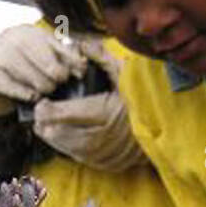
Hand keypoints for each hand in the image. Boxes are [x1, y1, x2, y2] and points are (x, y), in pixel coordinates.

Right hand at [0, 23, 87, 116]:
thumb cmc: (24, 79)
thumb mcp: (46, 70)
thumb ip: (63, 65)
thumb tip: (82, 65)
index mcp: (26, 32)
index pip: (43, 37)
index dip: (61, 54)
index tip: (74, 72)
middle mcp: (6, 37)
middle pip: (24, 44)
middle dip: (45, 65)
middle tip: (57, 84)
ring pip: (8, 58)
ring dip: (29, 76)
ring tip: (43, 92)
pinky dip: (13, 87)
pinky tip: (27, 96)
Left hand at [31, 39, 143, 169]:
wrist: (167, 124)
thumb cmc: (142, 95)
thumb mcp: (124, 72)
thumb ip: (100, 58)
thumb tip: (79, 43)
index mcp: (109, 110)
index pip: (72, 113)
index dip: (51, 111)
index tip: (41, 105)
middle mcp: (109, 134)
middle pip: (69, 135)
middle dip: (49, 128)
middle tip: (38, 119)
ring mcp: (112, 152)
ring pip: (75, 151)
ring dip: (56, 142)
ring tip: (45, 130)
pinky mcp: (113, 163)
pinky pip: (87, 160)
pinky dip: (71, 151)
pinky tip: (63, 142)